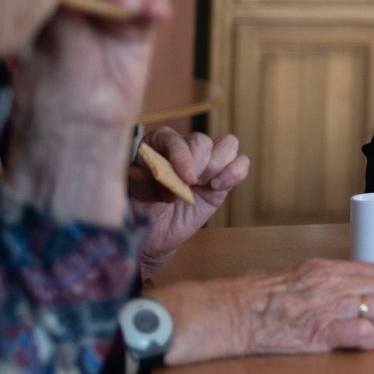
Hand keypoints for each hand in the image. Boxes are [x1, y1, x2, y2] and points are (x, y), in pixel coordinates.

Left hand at [19, 0, 169, 130]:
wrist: (83, 125)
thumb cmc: (56, 88)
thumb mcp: (55, 48)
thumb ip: (67, 13)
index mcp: (54, 1)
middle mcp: (84, 1)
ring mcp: (112, 13)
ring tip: (133, 5)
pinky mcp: (138, 28)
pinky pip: (151, 9)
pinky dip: (157, 6)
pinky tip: (159, 13)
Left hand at [135, 126, 250, 269]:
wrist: (153, 233)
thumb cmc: (138, 210)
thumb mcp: (131, 195)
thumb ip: (143, 183)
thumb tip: (163, 176)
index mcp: (156, 146)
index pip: (173, 139)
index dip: (182, 156)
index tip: (185, 179)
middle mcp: (183, 149)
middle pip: (202, 141)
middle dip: (198, 166)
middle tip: (188, 187)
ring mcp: (205, 163)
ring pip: (227, 143)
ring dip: (219, 165)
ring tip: (205, 185)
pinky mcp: (223, 178)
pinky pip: (241, 163)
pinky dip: (235, 173)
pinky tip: (218, 187)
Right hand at [236, 259, 373, 355]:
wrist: (234, 311)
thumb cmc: (257, 296)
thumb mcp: (296, 275)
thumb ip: (322, 280)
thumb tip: (343, 286)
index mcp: (327, 269)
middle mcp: (333, 284)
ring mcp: (330, 307)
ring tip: (371, 332)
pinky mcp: (322, 333)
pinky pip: (363, 333)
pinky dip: (369, 340)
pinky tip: (360, 343)